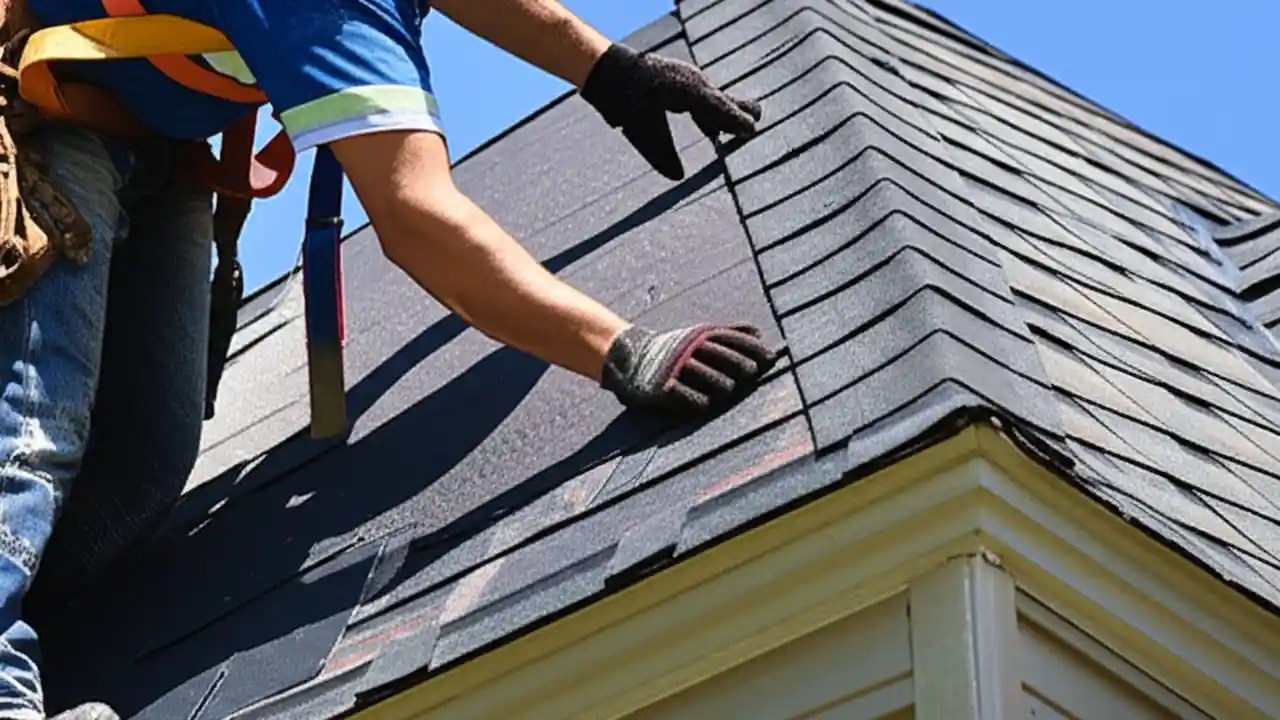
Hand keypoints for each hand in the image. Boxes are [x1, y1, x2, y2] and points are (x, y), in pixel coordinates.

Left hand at [581, 44, 762, 179]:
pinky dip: (711, 116)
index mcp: (687, 90)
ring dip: (725, 119)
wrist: (609, 71)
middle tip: (750, 137)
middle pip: (726, 101)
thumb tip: (679, 177)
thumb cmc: (624, 100)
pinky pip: (704, 100)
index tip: (752, 132)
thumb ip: (662, 154)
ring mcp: (689, 80)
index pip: (720, 106)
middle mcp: (693, 82)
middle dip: (739, 117)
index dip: (737, 120)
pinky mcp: (682, 83)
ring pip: (717, 100)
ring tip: (737, 138)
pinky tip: (712, 132)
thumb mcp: (642, 131)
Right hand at [602, 323, 777, 413]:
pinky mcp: (664, 388)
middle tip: (753, 373)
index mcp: (701, 336)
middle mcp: (690, 349)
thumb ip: (728, 334)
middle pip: (724, 357)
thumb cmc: (674, 350)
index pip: (733, 339)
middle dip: (742, 366)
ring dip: (724, 385)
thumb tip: (759, 333)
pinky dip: (700, 401)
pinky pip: (688, 397)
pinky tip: (707, 404)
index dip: (755, 349)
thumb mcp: (699, 335)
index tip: (772, 359)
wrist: (629, 358)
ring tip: (729, 389)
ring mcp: (677, 368)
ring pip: (710, 377)